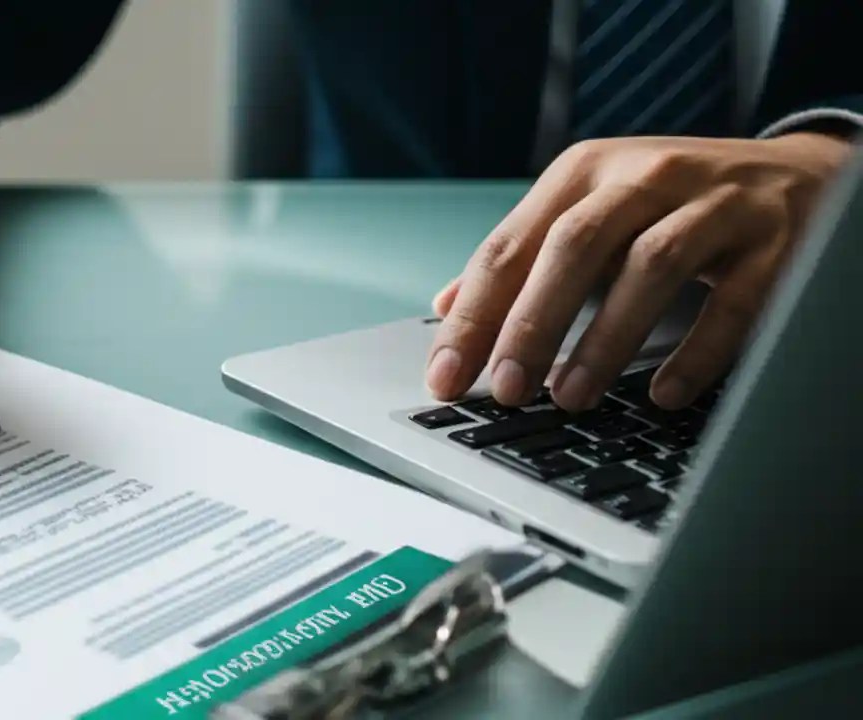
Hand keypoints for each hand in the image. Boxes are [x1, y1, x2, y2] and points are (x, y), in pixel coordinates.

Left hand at [426, 132, 851, 411]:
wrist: (795, 174)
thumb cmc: (668, 205)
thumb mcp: (588, 212)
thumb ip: (522, 256)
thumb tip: (447, 306)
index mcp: (583, 173)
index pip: (510, 246)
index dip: (473, 315)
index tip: (445, 377)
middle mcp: (644, 176)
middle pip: (575, 246)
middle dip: (533, 323)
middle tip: (507, 389)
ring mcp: (715, 203)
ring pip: (654, 264)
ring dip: (606, 338)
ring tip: (570, 398)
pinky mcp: (773, 239)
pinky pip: (734, 300)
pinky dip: (697, 351)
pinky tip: (663, 394)